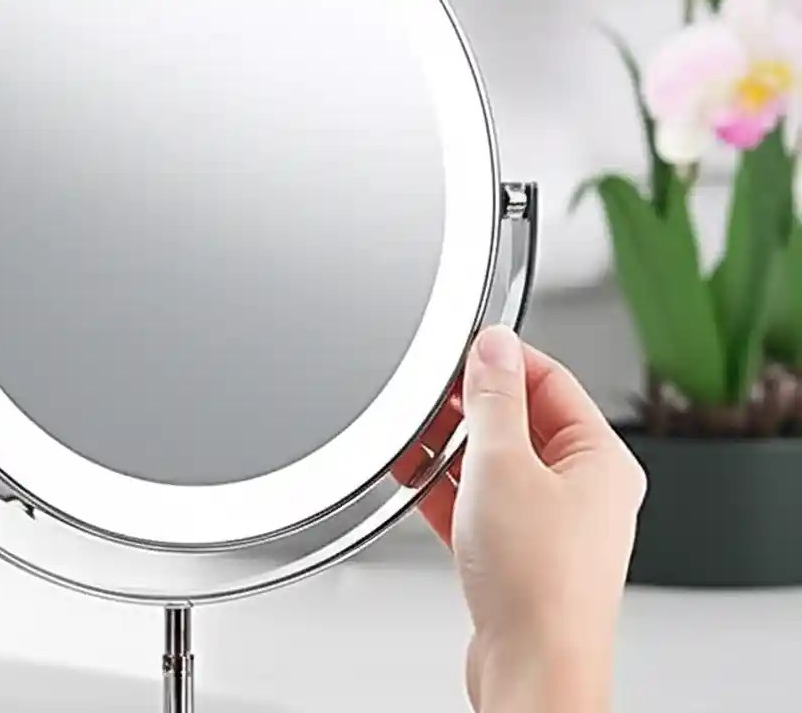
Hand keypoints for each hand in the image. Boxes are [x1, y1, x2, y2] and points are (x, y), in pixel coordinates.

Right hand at [395, 326, 645, 712]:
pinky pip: (479, 506)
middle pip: (521, 422)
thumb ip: (494, 399)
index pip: (551, 379)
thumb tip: (495, 346)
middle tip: (427, 397)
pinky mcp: (518, 556)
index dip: (502, 358)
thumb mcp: (504, 465)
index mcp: (601, 459)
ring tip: (411, 440)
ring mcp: (550, 525)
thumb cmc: (539, 583)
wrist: (532, 666)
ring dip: (451, 452)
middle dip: (468, 409)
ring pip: (495, 466)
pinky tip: (414, 482)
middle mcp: (583, 490)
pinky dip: (446, 491)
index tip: (461, 348)